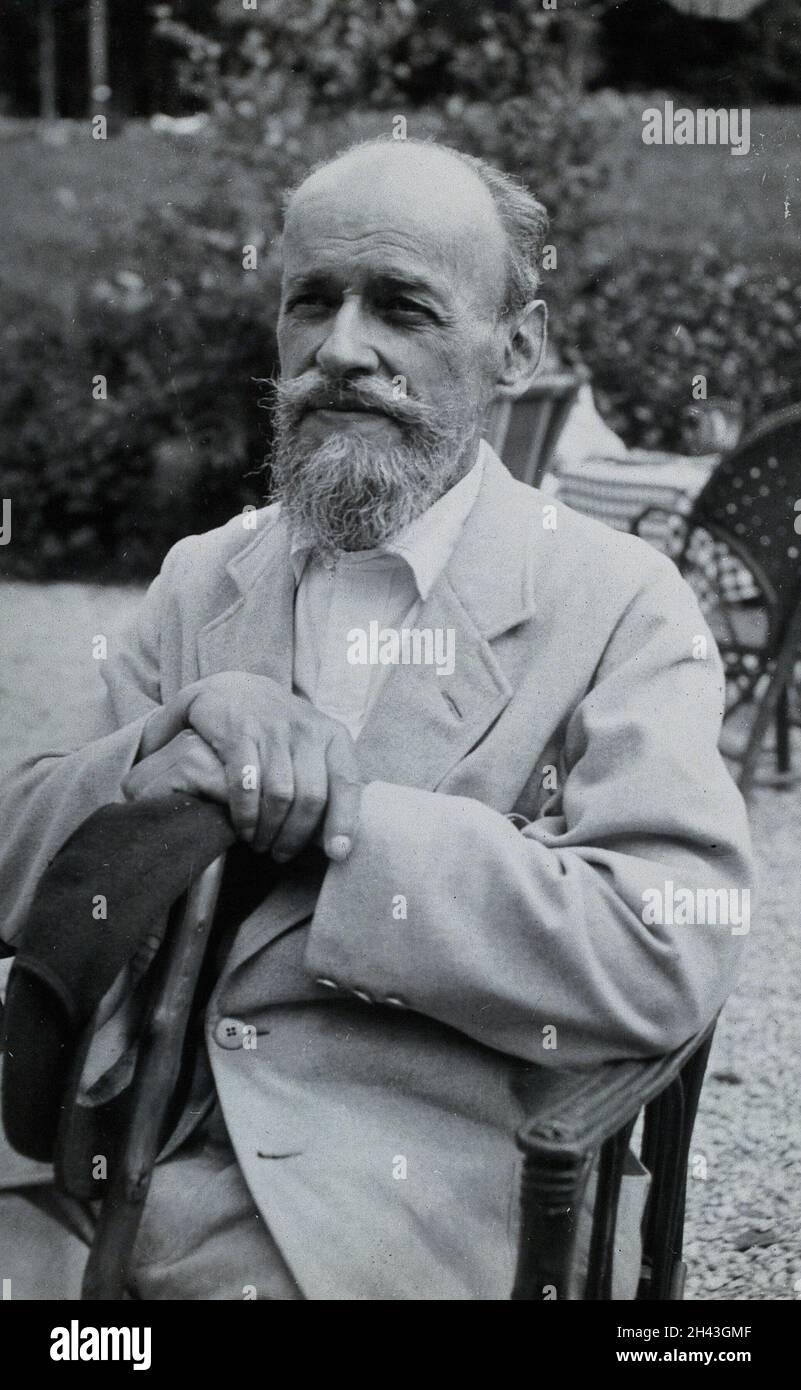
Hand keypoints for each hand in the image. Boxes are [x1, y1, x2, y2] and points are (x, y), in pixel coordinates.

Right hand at [143, 672, 361, 861]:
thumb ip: (329, 780)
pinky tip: (244, 828)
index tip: (338, 853)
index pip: (347, 782)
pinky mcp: (239, 733)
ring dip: (269, 829)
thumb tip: (342, 835)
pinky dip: (245, 815)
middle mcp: (307, 729)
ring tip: (261, 844)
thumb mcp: (313, 745)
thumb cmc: (280, 730)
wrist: (234, 688)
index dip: (344, 821)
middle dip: (296, 835)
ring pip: (280, 795)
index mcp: (332, 735)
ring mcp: (273, 729)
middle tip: (282, 854)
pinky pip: (246, 785)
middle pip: (311, 797)